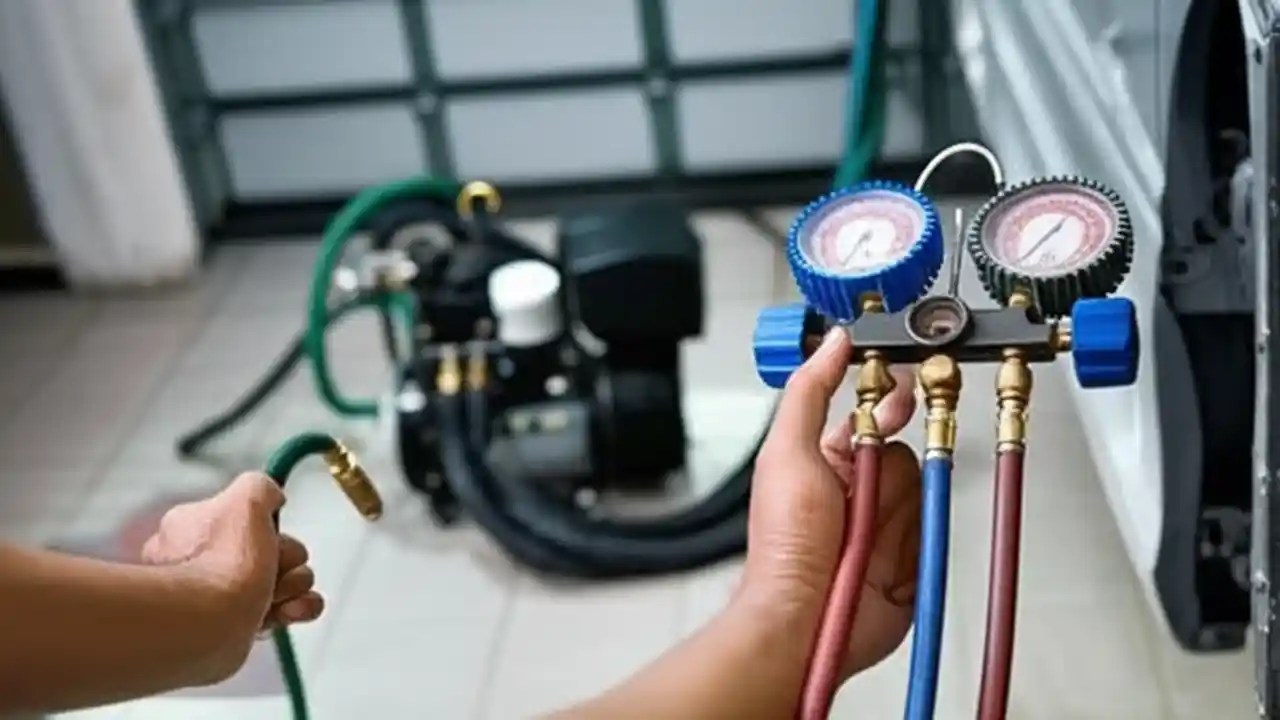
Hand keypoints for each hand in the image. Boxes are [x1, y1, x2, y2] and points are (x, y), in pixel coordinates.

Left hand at [141, 473, 324, 674]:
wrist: (209, 626)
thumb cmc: (223, 563)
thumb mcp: (247, 499)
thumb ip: (261, 487)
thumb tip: (271, 497)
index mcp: (188, 527)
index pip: (240, 518)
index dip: (265, 524)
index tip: (269, 531)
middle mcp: (195, 563)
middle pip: (265, 549)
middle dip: (286, 557)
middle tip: (276, 565)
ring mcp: (214, 597)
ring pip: (276, 581)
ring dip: (294, 583)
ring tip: (280, 593)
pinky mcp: (233, 628)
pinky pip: (276, 611)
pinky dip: (294, 609)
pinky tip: (294, 610)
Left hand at [740, 327, 920, 679]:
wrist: (804, 621)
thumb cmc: (784, 546)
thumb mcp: (787, 452)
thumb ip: (811, 391)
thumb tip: (832, 342)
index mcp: (829, 460)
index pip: (877, 416)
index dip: (895, 403)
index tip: (910, 387)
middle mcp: (861, 491)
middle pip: (907, 457)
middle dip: (888, 481)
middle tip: (860, 503)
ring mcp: (887, 528)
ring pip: (922, 497)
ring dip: (895, 519)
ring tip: (859, 543)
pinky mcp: (910, 563)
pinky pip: (932, 538)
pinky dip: (911, 552)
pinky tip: (878, 567)